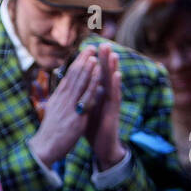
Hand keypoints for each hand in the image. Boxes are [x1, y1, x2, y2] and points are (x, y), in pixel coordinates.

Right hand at [27, 45, 100, 164]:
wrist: (45, 149)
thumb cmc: (49, 135)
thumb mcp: (52, 115)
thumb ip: (58, 104)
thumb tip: (59, 97)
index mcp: (57, 100)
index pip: (67, 78)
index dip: (76, 65)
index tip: (83, 54)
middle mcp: (62, 100)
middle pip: (73, 76)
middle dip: (83, 60)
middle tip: (91, 47)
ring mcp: (69, 106)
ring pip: (79, 82)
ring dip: (88, 67)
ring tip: (94, 54)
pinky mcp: (76, 115)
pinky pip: (87, 95)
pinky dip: (92, 82)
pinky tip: (98, 73)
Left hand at [83, 43, 125, 165]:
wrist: (102, 147)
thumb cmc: (93, 128)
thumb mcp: (85, 109)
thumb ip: (82, 97)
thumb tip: (74, 86)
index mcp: (97, 95)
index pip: (95, 76)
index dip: (94, 63)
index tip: (91, 47)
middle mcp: (105, 97)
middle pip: (105, 75)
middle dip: (104, 60)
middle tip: (104, 44)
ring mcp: (111, 103)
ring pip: (112, 83)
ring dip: (112, 68)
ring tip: (113, 54)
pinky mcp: (114, 112)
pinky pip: (115, 96)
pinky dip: (115, 85)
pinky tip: (117, 74)